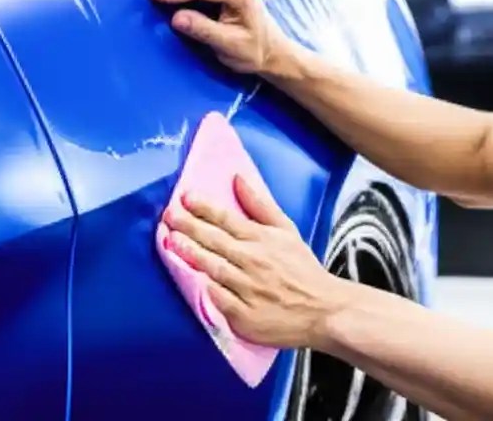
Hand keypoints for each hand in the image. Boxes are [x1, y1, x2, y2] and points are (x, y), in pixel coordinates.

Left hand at [159, 173, 354, 349]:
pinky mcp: (244, 315)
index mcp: (262, 239)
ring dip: (190, 253)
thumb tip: (237, 178)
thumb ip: (260, 205)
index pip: (227, 219)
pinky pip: (219, 299)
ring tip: (171, 241)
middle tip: (169, 215)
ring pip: (213, 267)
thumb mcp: (287, 230)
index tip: (185, 197)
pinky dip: (205, 288)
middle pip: (215, 240)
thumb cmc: (302, 269)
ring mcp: (247, 289)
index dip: (204, 207)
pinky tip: (188, 278)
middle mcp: (253, 261)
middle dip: (189, 226)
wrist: (323, 310)